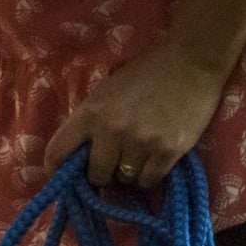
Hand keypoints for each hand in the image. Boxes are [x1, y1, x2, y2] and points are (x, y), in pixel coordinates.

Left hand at [45, 43, 227, 190]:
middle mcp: (112, 130)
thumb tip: (79, 157)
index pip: (57, 151)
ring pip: (125, 180)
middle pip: (95, 175)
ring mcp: (141, 142)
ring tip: (137, 157)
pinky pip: (149, 180)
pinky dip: (149, 176)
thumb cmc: (144, 75)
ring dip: (128, 175)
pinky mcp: (168, 150)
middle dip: (101, 175)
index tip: (60, 182)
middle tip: (111, 167)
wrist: (190, 63)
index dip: (55, 171)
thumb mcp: (105, 93)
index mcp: (90, 113)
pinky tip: (153, 160)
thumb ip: (90, 122)